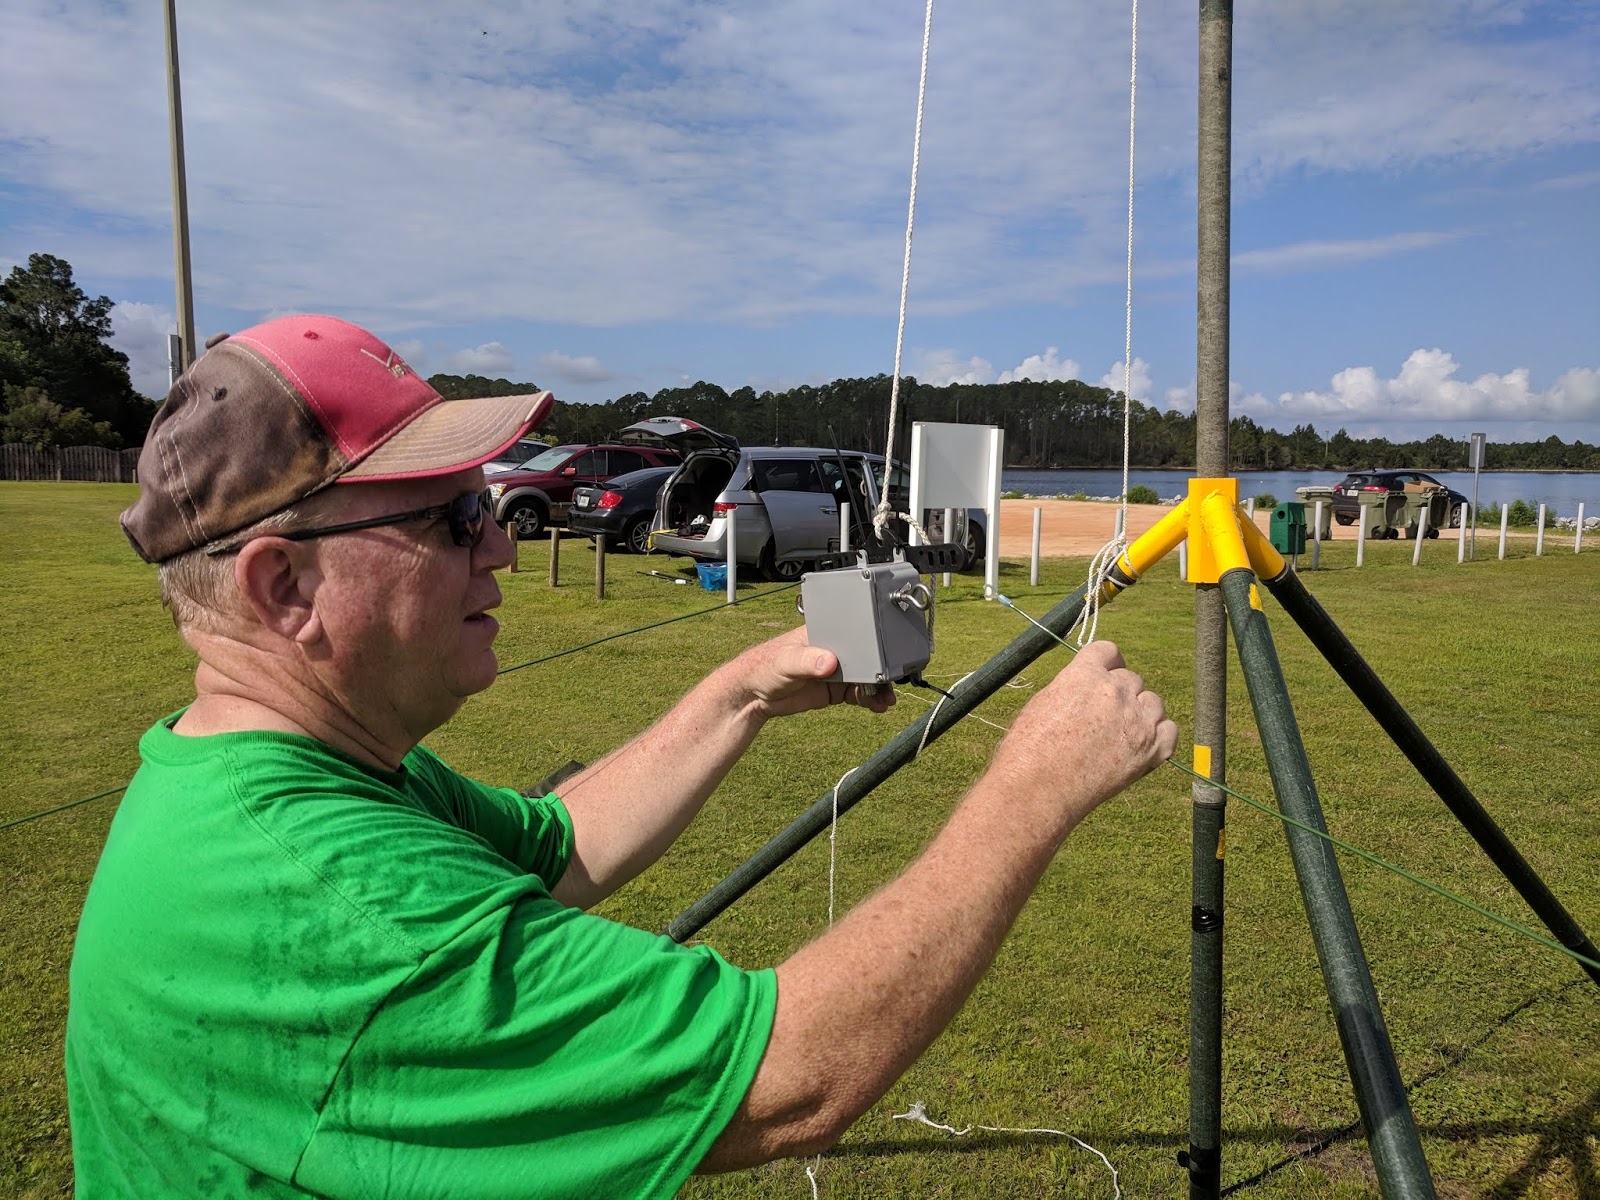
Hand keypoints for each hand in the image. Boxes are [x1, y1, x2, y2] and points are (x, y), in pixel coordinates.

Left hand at [731, 627, 897, 719]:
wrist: (752, 696)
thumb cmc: (763, 667)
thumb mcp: (786, 661)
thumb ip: (807, 661)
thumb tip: (829, 661)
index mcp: (823, 634)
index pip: (854, 636)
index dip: (872, 646)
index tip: (885, 659)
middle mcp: (833, 650)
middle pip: (865, 658)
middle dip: (881, 671)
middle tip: (891, 684)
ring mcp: (835, 671)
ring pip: (865, 678)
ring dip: (878, 689)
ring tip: (886, 701)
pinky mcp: (833, 689)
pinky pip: (857, 693)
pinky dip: (869, 700)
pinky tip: (877, 706)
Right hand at [986, 640, 1176, 834]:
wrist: (1039, 790)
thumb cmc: (1029, 751)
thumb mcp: (1043, 702)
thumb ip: (1072, 687)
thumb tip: (1086, 687)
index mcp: (1085, 675)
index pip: (1108, 651)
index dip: (1106, 663)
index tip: (1105, 674)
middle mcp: (1115, 692)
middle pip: (1131, 678)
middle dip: (1119, 693)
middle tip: (1104, 715)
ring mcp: (1137, 721)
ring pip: (1153, 702)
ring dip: (1140, 712)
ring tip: (1121, 732)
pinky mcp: (1151, 750)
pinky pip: (1170, 730)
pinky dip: (1159, 735)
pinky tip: (1142, 744)